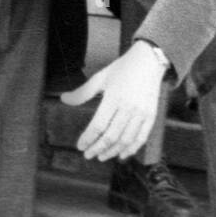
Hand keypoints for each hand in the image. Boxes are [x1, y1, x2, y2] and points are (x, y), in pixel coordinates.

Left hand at [62, 42, 165, 161]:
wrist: (149, 60)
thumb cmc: (123, 68)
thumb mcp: (100, 78)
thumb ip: (82, 92)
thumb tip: (63, 99)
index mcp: (113, 97)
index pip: (98, 125)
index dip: (88, 138)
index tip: (80, 146)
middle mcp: (128, 107)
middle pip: (111, 136)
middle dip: (97, 149)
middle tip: (88, 155)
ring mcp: (141, 113)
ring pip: (125, 140)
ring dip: (112, 152)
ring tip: (102, 156)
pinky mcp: (151, 116)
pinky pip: (141, 138)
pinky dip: (131, 149)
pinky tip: (122, 154)